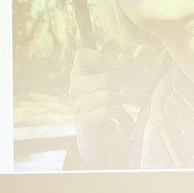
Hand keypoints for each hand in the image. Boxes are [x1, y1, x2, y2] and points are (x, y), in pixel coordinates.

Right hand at [68, 48, 132, 163]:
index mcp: (78, 75)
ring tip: (116, 105)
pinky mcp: (84, 121)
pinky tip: (114, 115)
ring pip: (109, 95)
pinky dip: (117, 112)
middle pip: (105, 78)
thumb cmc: (104, 105)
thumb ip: (107, 71)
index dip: (99, 59)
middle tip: (116, 94)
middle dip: (117, 87)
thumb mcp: (106, 84)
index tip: (107, 69)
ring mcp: (77, 105)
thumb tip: (111, 68)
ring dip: (119, 101)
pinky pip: (109, 110)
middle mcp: (74, 89)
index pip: (82, 55)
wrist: (98, 136)